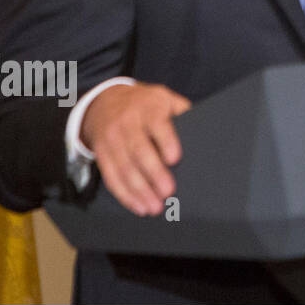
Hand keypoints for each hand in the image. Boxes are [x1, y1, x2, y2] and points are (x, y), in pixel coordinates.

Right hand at [81, 82, 190, 216]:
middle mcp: (127, 123)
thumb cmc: (146, 104)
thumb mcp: (165, 98)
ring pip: (124, 168)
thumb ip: (181, 111)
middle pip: (139, 150)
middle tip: (168, 191)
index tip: (175, 159)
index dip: (166, 141)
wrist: (105, 102)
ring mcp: (111, 139)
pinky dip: (125, 194)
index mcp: (148, 107)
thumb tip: (203, 130)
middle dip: (153, 173)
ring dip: (140, 190)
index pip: (157, 124)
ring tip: (155, 206)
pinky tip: (138, 205)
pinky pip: (111, 177)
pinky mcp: (101, 154)